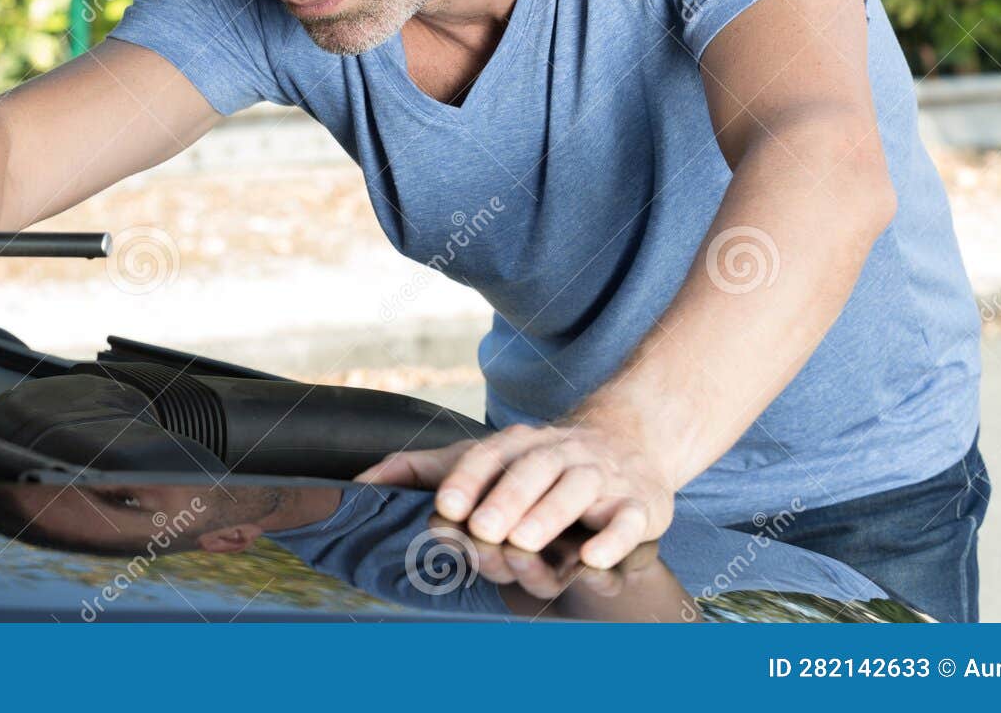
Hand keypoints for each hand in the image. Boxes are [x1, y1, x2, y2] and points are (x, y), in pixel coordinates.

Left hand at [356, 419, 675, 568]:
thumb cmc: (537, 465)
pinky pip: (627, 520)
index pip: (488, 455)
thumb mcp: (480, 460)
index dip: (467, 478)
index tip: (447, 505)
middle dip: (506, 499)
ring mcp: (601, 477)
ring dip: (549, 515)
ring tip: (523, 541)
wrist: (627, 442)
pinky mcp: (639, 504)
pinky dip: (611, 539)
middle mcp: (559, 454)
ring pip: (576, 490)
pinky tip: (591, 558)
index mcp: (518, 444)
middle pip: (532, 471)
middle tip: (484, 528)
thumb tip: (360, 484)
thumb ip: (422, 470)